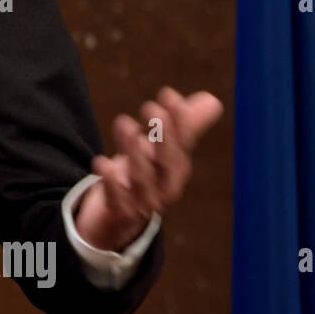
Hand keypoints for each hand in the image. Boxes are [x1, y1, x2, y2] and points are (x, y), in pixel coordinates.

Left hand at [75, 87, 223, 250]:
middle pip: (168, 162)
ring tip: (124, 122)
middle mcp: (165, 187)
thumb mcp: (161, 151)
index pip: (182, 143)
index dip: (178, 121)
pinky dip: (112, 183)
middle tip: (151, 107)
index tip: (168, 94)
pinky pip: (118, 200)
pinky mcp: (120, 213)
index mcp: (176, 169)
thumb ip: (183, 127)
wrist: (117, 219)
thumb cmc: (143, 177)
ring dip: (134, 150)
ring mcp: (144, 203)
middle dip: (162, 135)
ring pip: (142, 177)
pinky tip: (102, 162)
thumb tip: (213, 101)